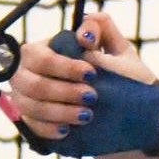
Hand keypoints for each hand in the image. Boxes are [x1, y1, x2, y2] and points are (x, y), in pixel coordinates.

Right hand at [4, 13, 158, 156]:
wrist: (130, 114)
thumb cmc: (121, 76)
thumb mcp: (118, 51)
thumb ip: (101, 28)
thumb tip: (83, 32)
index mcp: (46, 50)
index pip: (41, 57)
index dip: (64, 67)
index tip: (92, 74)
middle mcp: (30, 73)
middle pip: (32, 83)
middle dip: (63, 91)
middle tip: (92, 97)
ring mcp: (28, 98)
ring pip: (31, 106)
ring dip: (59, 111)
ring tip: (87, 116)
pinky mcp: (34, 122)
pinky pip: (32, 126)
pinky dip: (48, 128)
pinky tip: (66, 130)